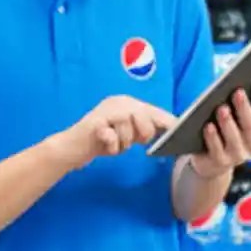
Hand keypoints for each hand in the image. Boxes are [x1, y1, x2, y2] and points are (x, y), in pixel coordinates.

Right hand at [51, 95, 176, 169]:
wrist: (71, 148)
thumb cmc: (102, 141)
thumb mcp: (128, 134)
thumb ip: (145, 130)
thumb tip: (170, 132)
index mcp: (127, 103)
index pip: (153, 110)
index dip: (166, 121)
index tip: (178, 130)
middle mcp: (117, 102)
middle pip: (144, 117)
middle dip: (142, 135)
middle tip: (129, 142)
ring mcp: (105, 110)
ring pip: (129, 129)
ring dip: (123, 144)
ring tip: (113, 144)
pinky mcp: (95, 123)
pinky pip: (112, 137)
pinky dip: (112, 146)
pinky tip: (106, 146)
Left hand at [189, 77, 250, 179]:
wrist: (211, 162)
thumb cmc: (224, 132)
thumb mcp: (235, 119)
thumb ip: (239, 105)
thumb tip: (236, 82)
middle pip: (250, 125)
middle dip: (244, 108)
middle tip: (238, 92)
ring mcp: (237, 155)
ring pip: (234, 138)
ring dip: (228, 123)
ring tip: (222, 108)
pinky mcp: (220, 162)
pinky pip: (216, 149)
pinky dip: (213, 138)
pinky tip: (208, 126)